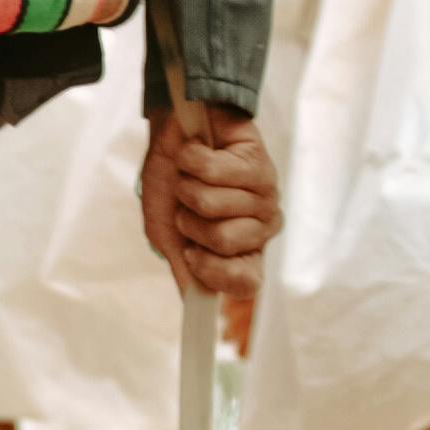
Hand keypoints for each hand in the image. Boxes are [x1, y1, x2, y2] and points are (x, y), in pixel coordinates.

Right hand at [140, 98, 279, 329]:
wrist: (175, 132)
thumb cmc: (173, 180)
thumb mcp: (165, 230)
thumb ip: (181, 265)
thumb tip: (192, 298)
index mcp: (239, 252)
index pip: (246, 283)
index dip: (214, 273)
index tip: (192, 253)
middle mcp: (258, 228)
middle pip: (222, 242)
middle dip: (189, 219)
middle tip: (190, 201)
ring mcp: (264, 196)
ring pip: (213, 205)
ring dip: (188, 187)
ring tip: (193, 175)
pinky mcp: (258, 163)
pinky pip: (212, 172)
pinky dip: (190, 161)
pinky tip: (199, 153)